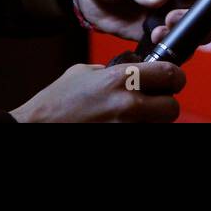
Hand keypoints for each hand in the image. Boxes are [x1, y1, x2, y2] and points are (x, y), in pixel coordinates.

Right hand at [9, 60, 184, 122]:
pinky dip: (137, 128)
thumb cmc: (56, 102)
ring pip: (159, 126)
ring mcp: (125, 128)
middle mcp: (127, 105)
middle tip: (154, 102)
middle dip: (165, 104)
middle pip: (172, 107)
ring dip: (151, 120)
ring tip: (133, 115)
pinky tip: (121, 124)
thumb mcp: (84, 72)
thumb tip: (131, 68)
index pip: (170, 74)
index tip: (171, 79)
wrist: (36, 128)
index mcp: (121, 79)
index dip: (174, 77)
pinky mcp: (121, 141)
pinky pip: (142, 134)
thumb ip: (112, 69)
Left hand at [72, 0, 184, 40]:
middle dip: (191, 19)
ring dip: (180, 35)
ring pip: (186, 28)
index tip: (189, 5)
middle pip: (198, 8)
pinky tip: (154, 45)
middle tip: (170, 21)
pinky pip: (167, 42)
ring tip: (159, 34)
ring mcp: (163, 12)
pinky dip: (167, 47)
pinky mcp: (150, 30)